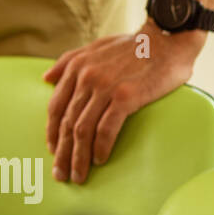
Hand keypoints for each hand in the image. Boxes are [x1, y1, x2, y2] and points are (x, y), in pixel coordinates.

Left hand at [42, 22, 202, 182]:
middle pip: (67, 122)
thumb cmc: (133, 45)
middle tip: (60, 174)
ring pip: (83, 129)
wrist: (167, 39)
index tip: (52, 151)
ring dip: (78, 156)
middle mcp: (86, 77)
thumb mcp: (95, 47)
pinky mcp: (126, 97)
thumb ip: (68, 62)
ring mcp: (105, 87)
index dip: (52, 131)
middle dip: (62, 152)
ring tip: (78, 175)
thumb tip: (46, 78)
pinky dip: (100, 147)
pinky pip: (106, 128)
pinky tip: (99, 160)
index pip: (56, 107)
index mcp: (76, 67)